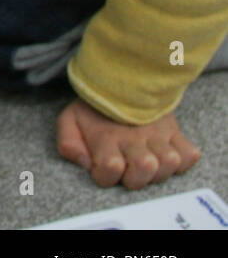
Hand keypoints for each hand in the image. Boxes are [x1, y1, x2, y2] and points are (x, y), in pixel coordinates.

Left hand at [56, 98, 200, 188]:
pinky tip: (166, 155)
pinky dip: (182, 161)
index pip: (110, 167)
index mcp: (106, 137)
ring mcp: (157, 134)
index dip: (105, 176)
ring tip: (147, 163)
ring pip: (169, 163)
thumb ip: (68, 144)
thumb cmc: (94, 106)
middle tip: (128, 169)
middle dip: (135, 178)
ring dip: (159, 170)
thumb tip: (86, 163)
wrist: (121, 79)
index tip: (103, 169)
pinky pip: (189, 155)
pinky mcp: (175, 132)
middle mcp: (134, 138)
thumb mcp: (70, 120)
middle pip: (145, 168)